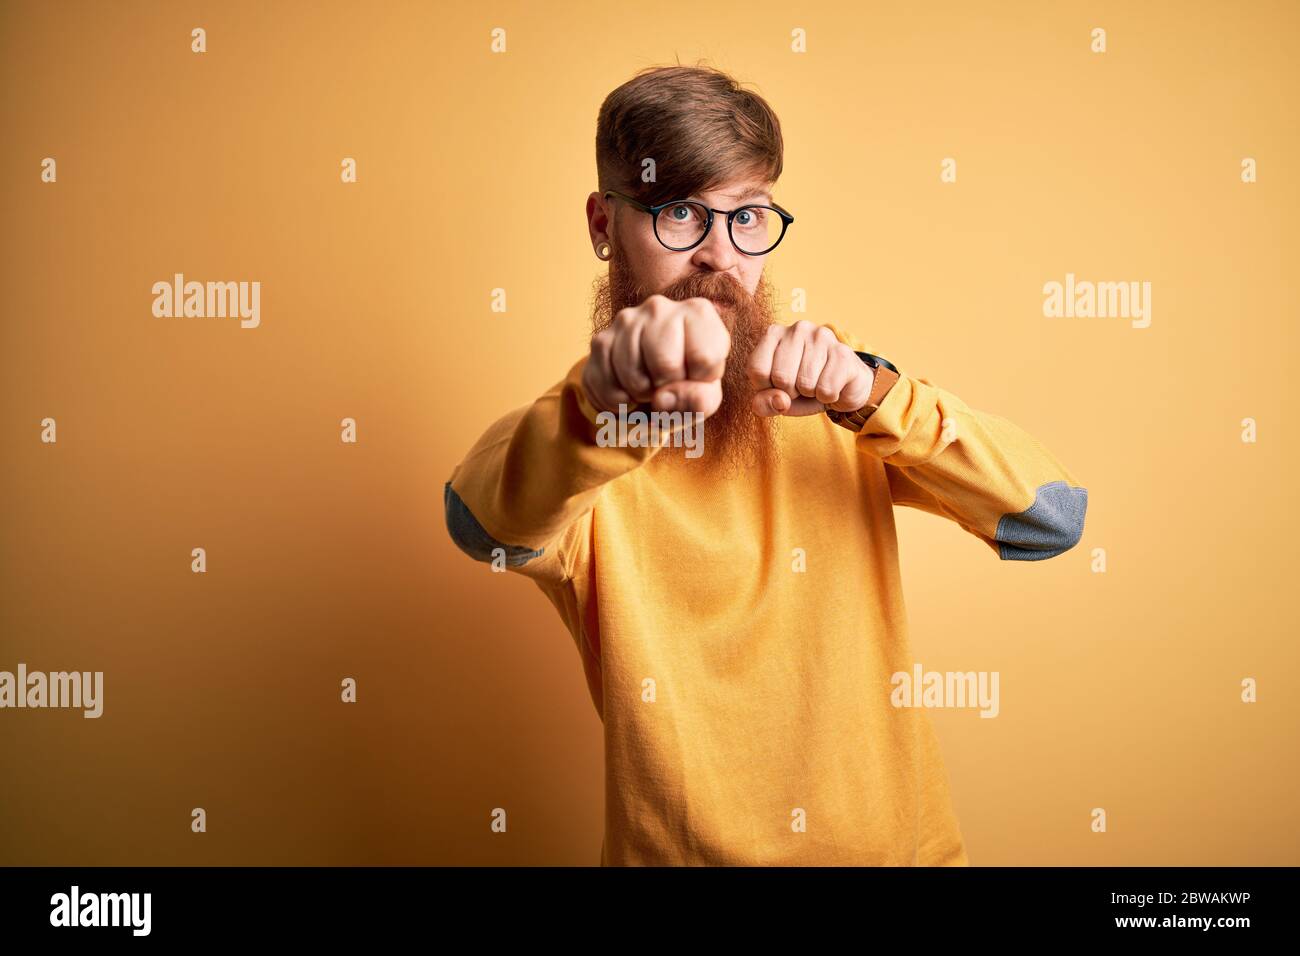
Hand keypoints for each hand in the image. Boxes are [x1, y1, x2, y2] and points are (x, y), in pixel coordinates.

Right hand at [583, 294, 730, 417]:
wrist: (649, 380)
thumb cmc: (687, 383)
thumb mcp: (706, 394)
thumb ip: (699, 400)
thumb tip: (662, 399)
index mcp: (697, 312)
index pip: (705, 360)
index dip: (699, 382)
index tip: (695, 376)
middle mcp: (659, 307)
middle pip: (666, 366)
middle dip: (666, 389)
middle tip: (666, 385)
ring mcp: (626, 321)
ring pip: (634, 377)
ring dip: (641, 396)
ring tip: (648, 387)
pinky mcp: (601, 339)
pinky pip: (606, 383)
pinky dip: (617, 400)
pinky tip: (627, 393)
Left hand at [746, 320, 874, 416]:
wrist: (843, 388)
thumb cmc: (803, 390)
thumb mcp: (776, 399)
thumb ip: (764, 403)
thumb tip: (780, 400)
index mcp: (774, 334)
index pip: (757, 369)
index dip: (766, 387)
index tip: (778, 384)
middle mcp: (797, 328)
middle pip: (781, 376)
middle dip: (790, 392)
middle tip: (801, 385)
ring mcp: (822, 336)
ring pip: (805, 383)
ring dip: (811, 394)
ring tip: (817, 383)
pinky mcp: (843, 351)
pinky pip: (826, 389)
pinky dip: (828, 397)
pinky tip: (833, 384)